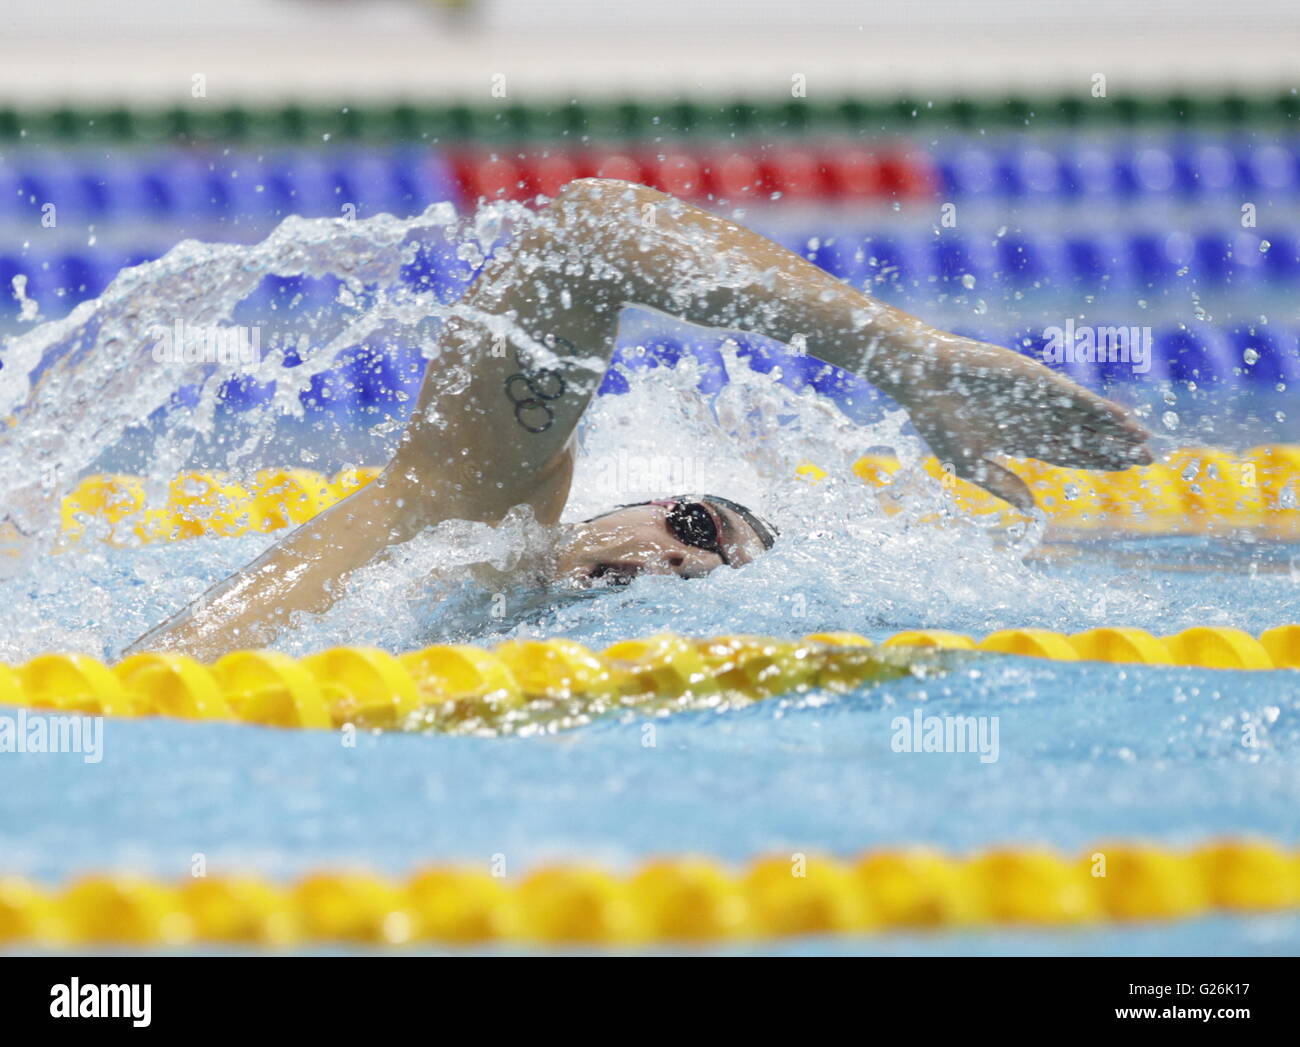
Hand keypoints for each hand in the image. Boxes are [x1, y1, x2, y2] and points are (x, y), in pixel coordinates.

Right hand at [899, 338, 1152, 511]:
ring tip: (1145, 441)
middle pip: (1084, 437)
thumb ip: (1002, 484)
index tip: (1125, 471)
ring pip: (1087, 418)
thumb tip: (1033, 510)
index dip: (1097, 462)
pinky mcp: (1038, 381)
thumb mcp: (968, 463)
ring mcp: (1038, 398)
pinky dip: (1102, 409)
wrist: (921, 378)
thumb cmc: (936, 419)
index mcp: (1018, 438)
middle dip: (1115, 449)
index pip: (1068, 453)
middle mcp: (1034, 418)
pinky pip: (1077, 398)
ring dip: (1116, 429)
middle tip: (1149, 460)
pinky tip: (1124, 420)